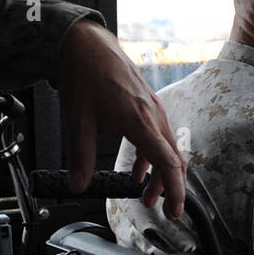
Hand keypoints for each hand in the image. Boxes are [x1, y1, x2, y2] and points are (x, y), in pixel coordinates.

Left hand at [58, 19, 186, 219]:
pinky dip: (151, 156)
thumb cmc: (85, 74)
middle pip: (172, 158)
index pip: (167, 162)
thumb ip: (81, 157)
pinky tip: (138, 169)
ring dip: (159, 173)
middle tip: (164, 211)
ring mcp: (152, 108)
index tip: (175, 211)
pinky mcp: (146, 104)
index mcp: (140, 120)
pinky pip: (157, 136)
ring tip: (146, 195)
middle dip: (169, 187)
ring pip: (166, 147)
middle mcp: (153, 114)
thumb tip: (78, 185)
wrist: (87, 43)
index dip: (174, 190)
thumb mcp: (78, 120)